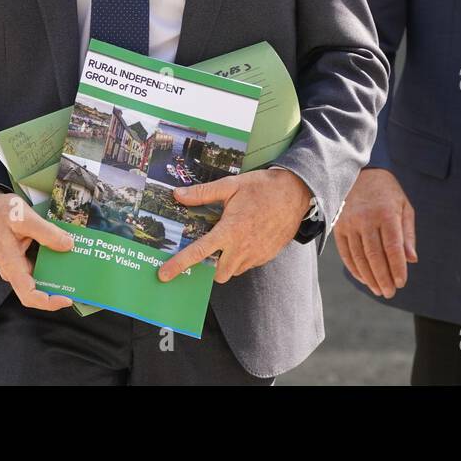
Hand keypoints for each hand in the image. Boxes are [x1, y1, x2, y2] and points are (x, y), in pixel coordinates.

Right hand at [0, 184, 75, 310]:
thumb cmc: (1, 212)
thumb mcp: (25, 218)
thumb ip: (47, 232)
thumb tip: (68, 245)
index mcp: (11, 265)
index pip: (29, 295)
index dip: (48, 302)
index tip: (67, 299)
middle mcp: (13, 270)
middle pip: (37, 289)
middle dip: (59, 288)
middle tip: (80, 281)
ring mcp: (17, 265)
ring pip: (40, 276)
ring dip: (58, 273)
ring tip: (78, 265)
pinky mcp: (21, 258)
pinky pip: (38, 265)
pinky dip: (52, 261)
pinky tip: (66, 252)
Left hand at [157, 169, 311, 283]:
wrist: (296, 193)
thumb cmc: (262, 187)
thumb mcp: (231, 185)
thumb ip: (203, 193)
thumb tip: (178, 195)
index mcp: (230, 231)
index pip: (199, 253)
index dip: (179, 265)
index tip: (164, 275)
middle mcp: (242, 248)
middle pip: (217, 273)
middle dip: (210, 267)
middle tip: (211, 248)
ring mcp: (256, 255)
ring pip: (234, 271)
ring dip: (227, 263)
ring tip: (231, 241)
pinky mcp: (267, 256)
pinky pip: (249, 265)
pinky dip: (242, 258)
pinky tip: (246, 239)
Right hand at [333, 167, 416, 297]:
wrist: (358, 173)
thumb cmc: (387, 192)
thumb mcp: (404, 207)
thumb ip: (408, 234)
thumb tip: (411, 259)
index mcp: (386, 213)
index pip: (392, 247)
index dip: (397, 268)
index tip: (402, 282)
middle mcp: (366, 219)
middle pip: (374, 256)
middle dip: (383, 278)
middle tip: (390, 292)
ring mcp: (349, 223)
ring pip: (359, 257)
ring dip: (369, 277)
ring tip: (378, 290)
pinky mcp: (338, 227)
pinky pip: (345, 253)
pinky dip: (355, 269)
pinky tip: (364, 279)